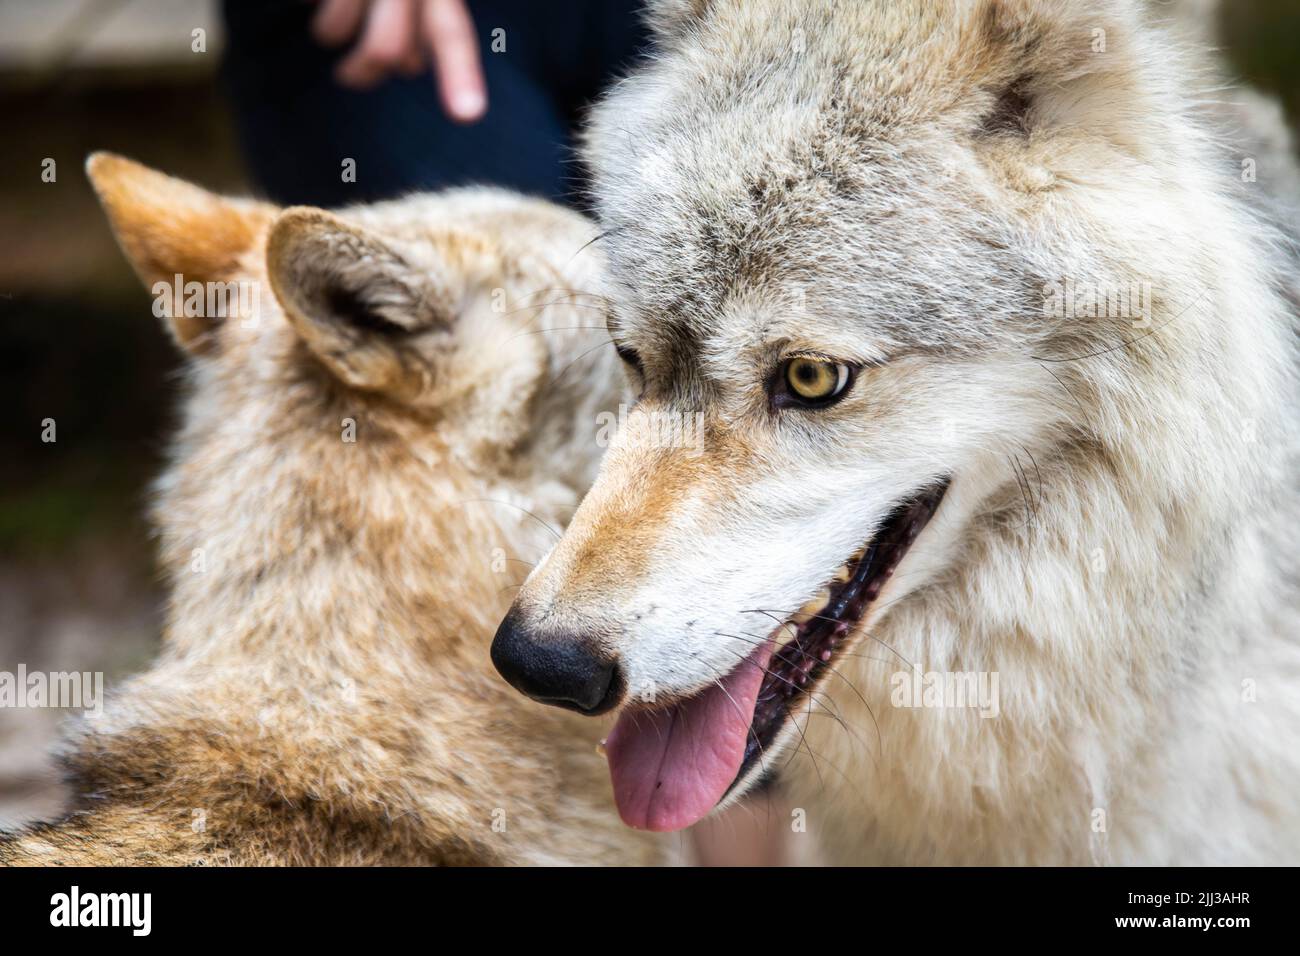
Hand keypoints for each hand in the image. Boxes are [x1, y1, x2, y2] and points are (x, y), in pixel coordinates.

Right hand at [310, 0, 486, 122]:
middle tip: (348, 75)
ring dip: (327, 29)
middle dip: (361, 73)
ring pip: (335, 31)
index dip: (461, 73)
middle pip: (385, 50)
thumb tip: (412, 65)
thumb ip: (425, 23)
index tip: (468, 114)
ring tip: (329, 10)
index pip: (452, 34)